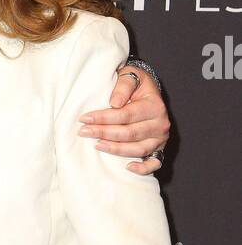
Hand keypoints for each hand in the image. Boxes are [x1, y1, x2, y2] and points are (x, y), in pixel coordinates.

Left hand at [78, 60, 169, 174]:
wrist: (147, 90)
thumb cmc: (136, 84)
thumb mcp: (131, 75)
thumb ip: (123, 85)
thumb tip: (114, 103)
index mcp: (154, 105)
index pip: (125, 115)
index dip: (104, 118)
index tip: (84, 118)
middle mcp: (160, 124)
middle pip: (129, 133)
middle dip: (104, 133)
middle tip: (83, 132)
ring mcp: (160, 138)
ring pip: (137, 149)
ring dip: (115, 149)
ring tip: (96, 145)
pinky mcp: (159, 149)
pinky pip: (154, 163)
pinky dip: (142, 168)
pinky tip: (127, 167)